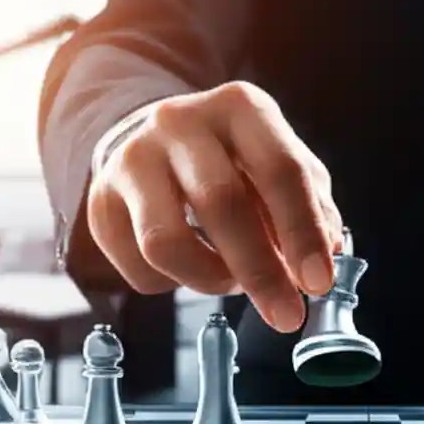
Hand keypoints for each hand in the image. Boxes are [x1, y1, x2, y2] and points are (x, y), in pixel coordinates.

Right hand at [86, 80, 343, 332]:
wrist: (153, 139)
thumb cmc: (234, 160)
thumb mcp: (280, 164)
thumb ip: (312, 207)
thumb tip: (324, 256)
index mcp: (240, 107)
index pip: (279, 169)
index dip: (302, 231)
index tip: (317, 284)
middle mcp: (180, 122)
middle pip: (221, 203)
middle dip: (260, 271)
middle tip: (286, 316)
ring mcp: (132, 159)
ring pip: (165, 242)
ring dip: (210, 280)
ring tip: (231, 281)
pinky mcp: (99, 200)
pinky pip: (139, 267)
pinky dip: (175, 284)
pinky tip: (191, 267)